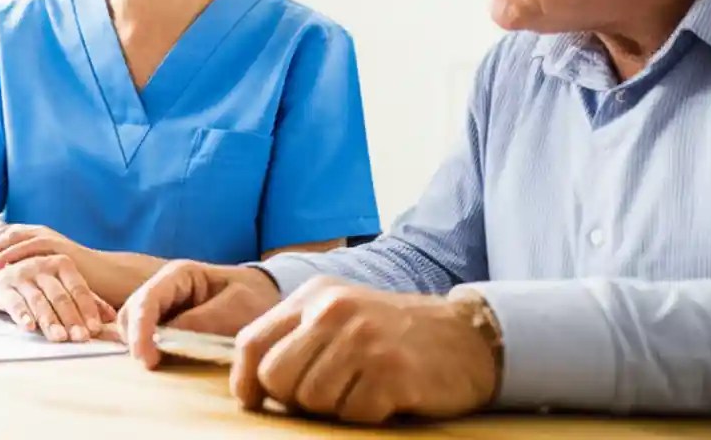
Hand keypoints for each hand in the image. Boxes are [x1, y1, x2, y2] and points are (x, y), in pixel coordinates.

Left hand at [0, 223, 84, 272]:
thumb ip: (26, 268)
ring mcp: (48, 238)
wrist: (107, 278)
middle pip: (2, 233)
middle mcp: (39, 232)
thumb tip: (4, 276)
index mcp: (34, 235)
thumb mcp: (44, 271)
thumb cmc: (74, 279)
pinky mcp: (56, 248)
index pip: (1, 234)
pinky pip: (27, 249)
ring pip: (11, 238)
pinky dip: (8, 257)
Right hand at [0, 254, 115, 342]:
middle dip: (71, 318)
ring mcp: (21, 275)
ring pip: (38, 300)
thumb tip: (112, 318)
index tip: (95, 329)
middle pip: (60, 296)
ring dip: (49, 320)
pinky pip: (14, 301)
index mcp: (61, 263)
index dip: (88, 309)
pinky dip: (22, 314)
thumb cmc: (37, 283)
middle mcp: (41, 265)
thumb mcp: (62, 286)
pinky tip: (29, 327)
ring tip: (59, 337)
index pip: (78, 288)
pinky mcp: (2, 287)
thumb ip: (86, 300)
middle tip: (81, 338)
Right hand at [119, 260, 280, 368]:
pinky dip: (148, 349)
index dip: (141, 330)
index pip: (147, 300)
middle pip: (131, 312)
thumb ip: (204, 321)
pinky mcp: (168, 324)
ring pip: (134, 326)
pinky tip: (159, 361)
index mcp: (180, 275)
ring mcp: (165, 306)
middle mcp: (165, 288)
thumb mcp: (238, 306)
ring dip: (139, 345)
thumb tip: (167, 339)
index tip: (147, 360)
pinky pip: (147, 337)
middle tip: (151, 366)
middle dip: (134, 338)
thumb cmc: (256, 297)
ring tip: (156, 365)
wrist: (268, 296)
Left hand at [232, 277, 497, 424]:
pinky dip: (368, 414)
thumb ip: (296, 338)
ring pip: (313, 400)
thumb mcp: (339, 317)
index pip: (251, 341)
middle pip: (276, 377)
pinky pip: (353, 414)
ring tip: (362, 388)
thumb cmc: (392, 335)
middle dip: (294, 399)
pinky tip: (387, 396)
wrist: (465, 336)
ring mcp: (363, 339)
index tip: (254, 399)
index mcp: (315, 297)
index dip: (245, 380)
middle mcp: (334, 311)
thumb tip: (250, 385)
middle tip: (328, 394)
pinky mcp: (391, 371)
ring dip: (336, 408)